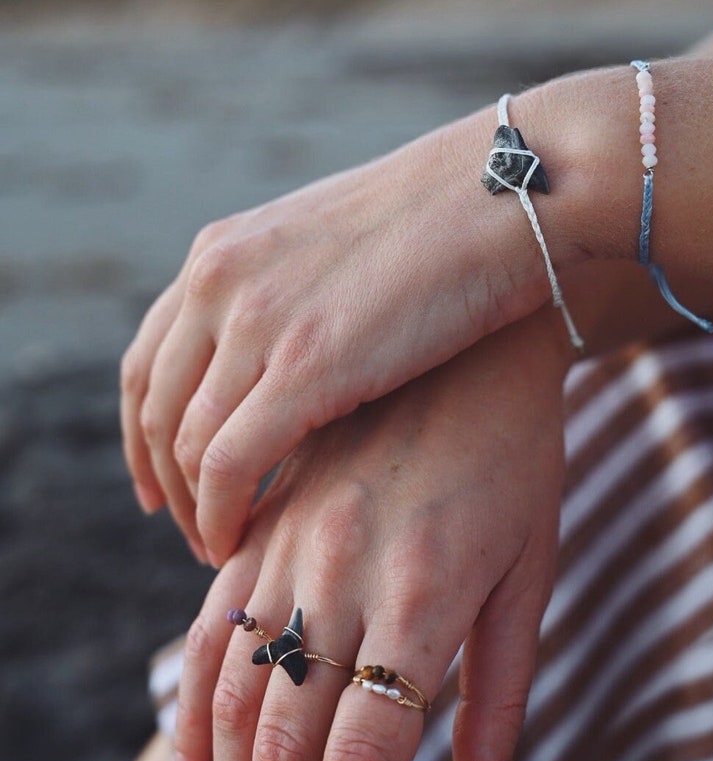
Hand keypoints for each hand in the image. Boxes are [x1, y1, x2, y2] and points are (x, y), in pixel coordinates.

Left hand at [119, 94, 587, 565]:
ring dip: (193, 508)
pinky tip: (236, 542)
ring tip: (218, 547)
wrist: (502, 195)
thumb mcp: (331, 254)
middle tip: (186, 529)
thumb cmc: (438, 229)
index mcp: (222, 255)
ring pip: (187, 443)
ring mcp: (259, 320)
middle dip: (165, 482)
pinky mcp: (305, 365)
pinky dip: (220, 513)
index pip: (147, 363)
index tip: (160, 483)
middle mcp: (220, 282)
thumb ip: (286, 300)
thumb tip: (282, 359)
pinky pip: (230, 462)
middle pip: (156, 408)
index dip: (143, 435)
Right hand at [171, 309, 569, 760]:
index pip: (363, 756)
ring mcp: (296, 541)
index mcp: (425, 597)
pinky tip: (197, 745)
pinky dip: (196, 695)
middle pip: (287, 735)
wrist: (471, 352)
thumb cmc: (518, 461)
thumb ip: (502, 687)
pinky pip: (213, 618)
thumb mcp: (530, 569)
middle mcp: (345, 573)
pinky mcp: (271, 516)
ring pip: (235, 687)